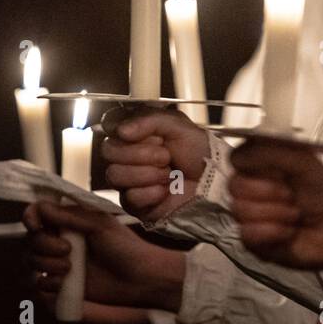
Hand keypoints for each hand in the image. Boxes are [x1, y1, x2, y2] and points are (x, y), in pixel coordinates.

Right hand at [23, 200, 185, 313]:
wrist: (138, 279)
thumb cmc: (125, 247)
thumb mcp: (100, 225)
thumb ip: (71, 216)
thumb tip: (42, 207)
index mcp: (70, 220)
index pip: (37, 213)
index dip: (30, 218)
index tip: (36, 225)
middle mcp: (61, 238)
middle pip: (30, 239)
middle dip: (43, 245)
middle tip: (68, 250)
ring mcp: (59, 261)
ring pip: (30, 261)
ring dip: (45, 264)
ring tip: (70, 268)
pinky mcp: (61, 282)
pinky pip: (38, 282)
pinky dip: (47, 283)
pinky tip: (64, 283)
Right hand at [100, 104, 208, 221]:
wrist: (214, 182)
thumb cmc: (199, 152)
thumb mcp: (180, 126)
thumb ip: (152, 120)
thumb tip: (121, 130)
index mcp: (136, 133)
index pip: (110, 125)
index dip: (125, 130)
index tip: (151, 135)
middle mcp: (127, 155)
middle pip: (108, 151)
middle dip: (142, 153)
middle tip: (166, 156)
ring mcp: (128, 180)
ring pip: (115, 175)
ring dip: (148, 174)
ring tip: (169, 173)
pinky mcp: (134, 204)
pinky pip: (129, 197)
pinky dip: (153, 193)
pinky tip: (167, 190)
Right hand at [228, 140, 322, 287]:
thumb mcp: (302, 159)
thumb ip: (270, 149)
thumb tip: (247, 147)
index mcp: (263, 165)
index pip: (236, 159)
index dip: (254, 165)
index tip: (277, 170)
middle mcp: (254, 189)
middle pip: (234, 185)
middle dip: (269, 191)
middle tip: (291, 194)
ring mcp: (252, 215)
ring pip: (240, 210)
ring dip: (276, 212)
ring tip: (295, 214)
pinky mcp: (254, 241)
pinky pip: (247, 233)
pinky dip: (274, 232)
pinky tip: (289, 231)